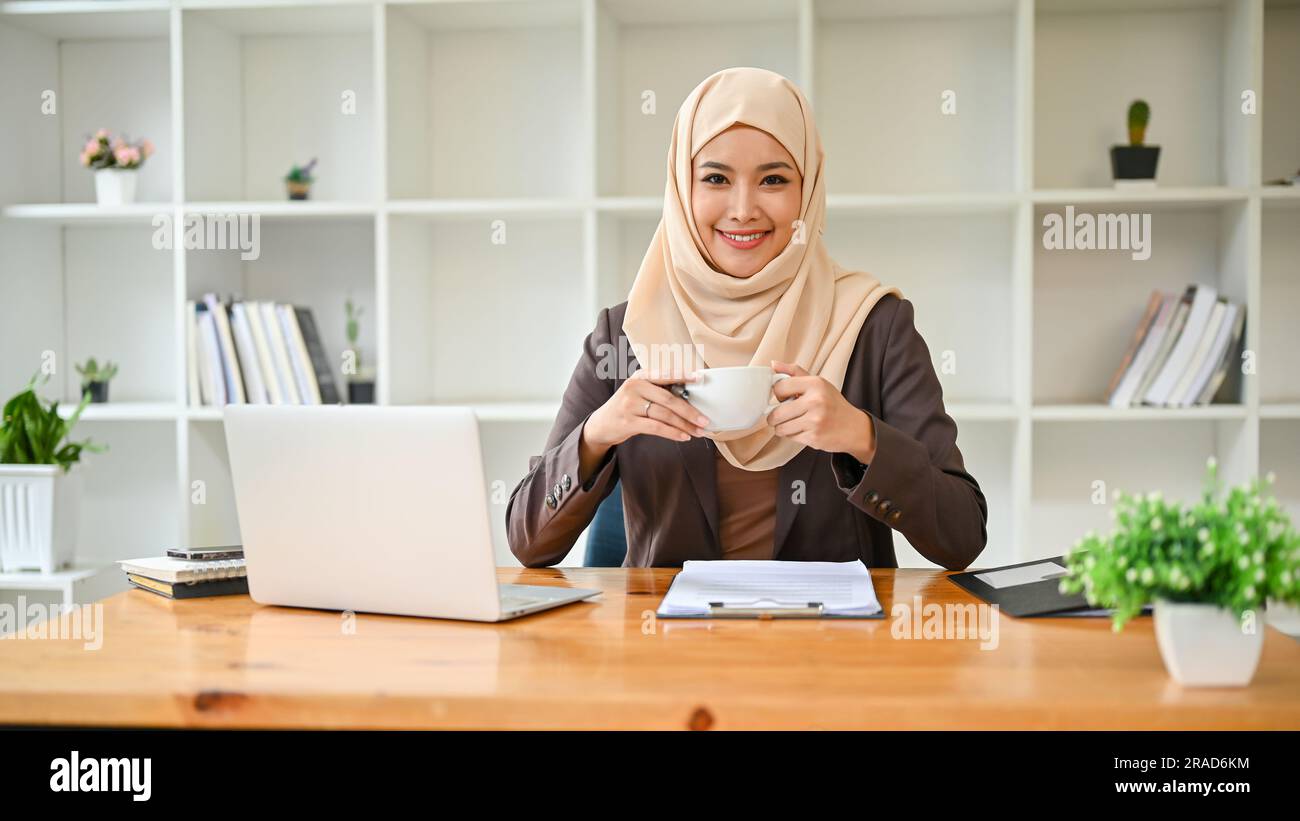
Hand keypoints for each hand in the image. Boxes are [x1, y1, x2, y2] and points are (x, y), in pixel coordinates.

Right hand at [584, 369, 709, 449]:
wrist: (601, 424)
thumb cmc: (627, 407)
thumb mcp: (639, 392)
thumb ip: (659, 391)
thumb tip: (691, 400)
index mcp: (640, 376)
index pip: (665, 375)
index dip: (683, 376)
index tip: (700, 378)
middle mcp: (634, 387)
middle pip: (669, 399)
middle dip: (690, 411)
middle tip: (705, 419)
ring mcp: (630, 404)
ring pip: (664, 415)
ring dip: (684, 425)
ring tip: (698, 431)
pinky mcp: (628, 422)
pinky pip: (656, 427)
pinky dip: (672, 433)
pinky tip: (683, 436)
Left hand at [767, 361, 876, 462]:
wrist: (854, 427)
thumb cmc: (832, 403)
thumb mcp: (818, 383)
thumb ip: (794, 372)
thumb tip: (773, 364)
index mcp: (816, 384)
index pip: (780, 387)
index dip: (778, 394)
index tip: (783, 397)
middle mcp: (816, 401)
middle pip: (776, 413)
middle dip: (774, 417)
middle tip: (782, 415)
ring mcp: (815, 421)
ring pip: (780, 428)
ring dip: (782, 428)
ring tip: (792, 423)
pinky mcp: (814, 437)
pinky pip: (790, 438)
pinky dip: (793, 435)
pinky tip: (804, 430)